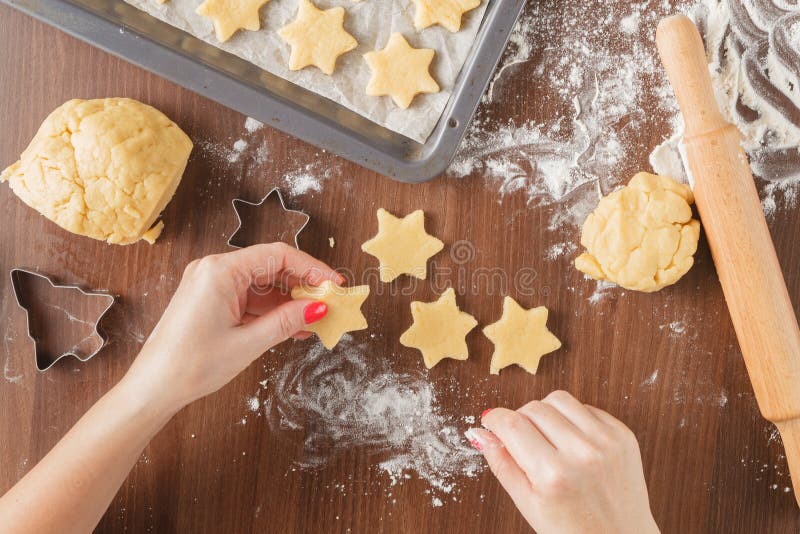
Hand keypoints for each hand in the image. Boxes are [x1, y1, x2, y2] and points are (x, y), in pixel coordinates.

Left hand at [124, 243, 341, 409]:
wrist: (153, 388)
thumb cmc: (190, 365)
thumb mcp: (248, 343)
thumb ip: (287, 321)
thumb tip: (319, 308)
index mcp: (220, 271)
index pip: (278, 255)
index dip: (312, 268)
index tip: (334, 284)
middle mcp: (214, 269)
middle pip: (271, 266)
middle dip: (303, 284)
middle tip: (330, 303)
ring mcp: (211, 284)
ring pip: (262, 284)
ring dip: (289, 301)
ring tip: (315, 320)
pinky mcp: (210, 299)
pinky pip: (249, 298)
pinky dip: (271, 311)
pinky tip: (293, 325)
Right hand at [468, 390, 657, 533]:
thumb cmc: (573, 530)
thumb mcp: (528, 504)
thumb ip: (502, 464)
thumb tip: (479, 434)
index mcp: (553, 475)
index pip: (512, 425)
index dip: (495, 419)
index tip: (491, 421)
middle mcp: (582, 454)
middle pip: (534, 408)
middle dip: (520, 419)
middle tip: (523, 441)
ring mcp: (606, 442)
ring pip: (559, 400)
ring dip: (546, 413)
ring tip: (548, 438)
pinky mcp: (623, 435)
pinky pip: (586, 407)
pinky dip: (572, 418)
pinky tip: (572, 441)